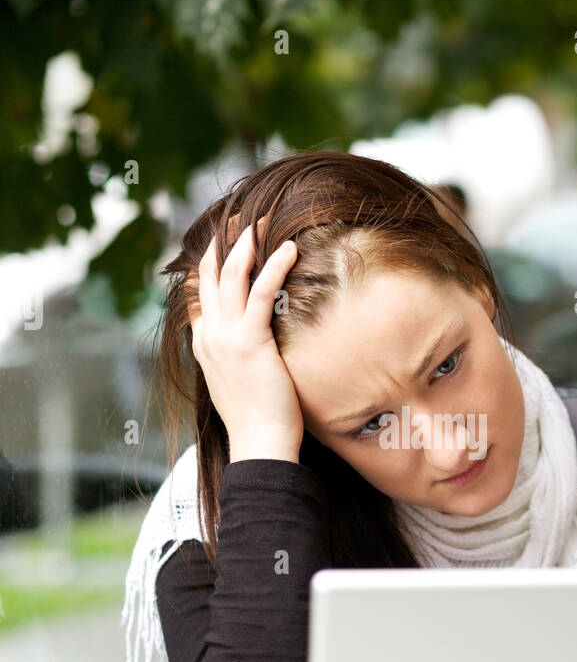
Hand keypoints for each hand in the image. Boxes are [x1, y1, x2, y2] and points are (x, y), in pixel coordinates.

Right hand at [188, 216, 304, 462]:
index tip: (226, 238)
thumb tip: (254, 341)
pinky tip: (290, 248)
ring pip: (231, 275)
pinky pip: (260, 293)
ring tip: (265, 220)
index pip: (200, 289)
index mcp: (204, 343)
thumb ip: (239, 354)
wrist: (259, 446)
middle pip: (210, 273)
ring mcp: (225, 337)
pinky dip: (274, 266)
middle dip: (224, 240)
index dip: (210, 260)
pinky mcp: (250, 342)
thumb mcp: (239, 380)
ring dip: (247, 242)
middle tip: (242, 215)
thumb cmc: (258, 419)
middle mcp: (209, 335)